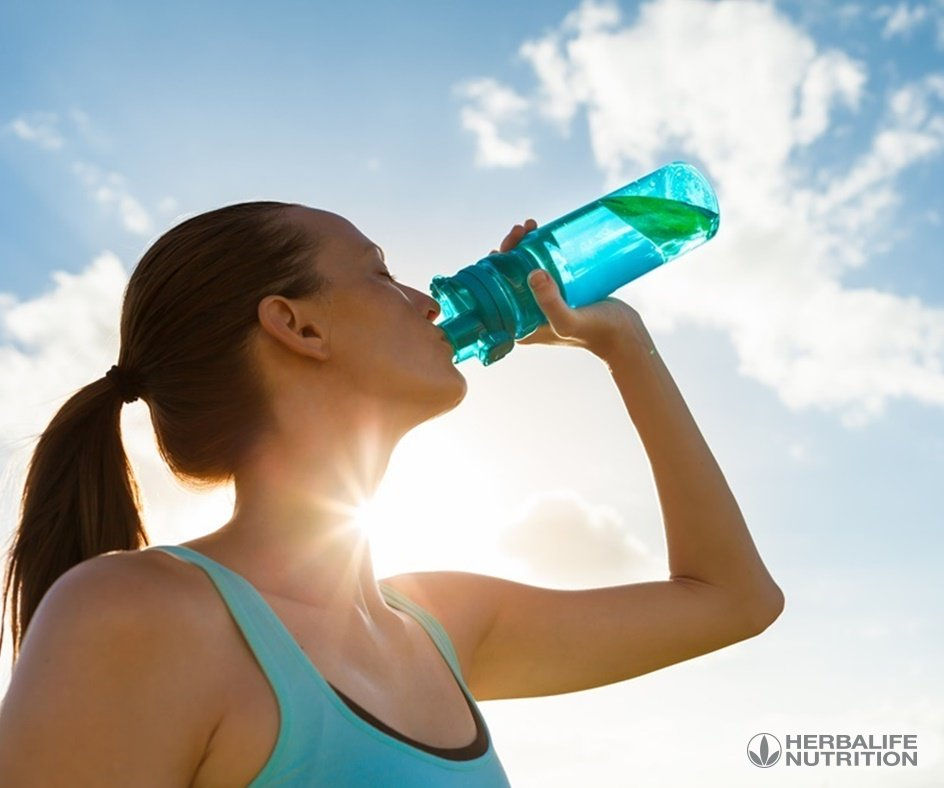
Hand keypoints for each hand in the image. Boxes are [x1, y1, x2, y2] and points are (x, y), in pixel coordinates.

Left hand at [492, 218, 653, 359]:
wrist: (625, 336)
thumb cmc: (596, 333)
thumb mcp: (569, 321)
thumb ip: (551, 304)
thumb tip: (533, 274)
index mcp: (519, 326)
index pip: (495, 293)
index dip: (494, 268)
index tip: (503, 247)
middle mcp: (526, 315)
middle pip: (508, 277)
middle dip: (510, 250)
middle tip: (522, 229)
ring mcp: (542, 304)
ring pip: (525, 270)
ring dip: (523, 246)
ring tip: (531, 226)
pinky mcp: (559, 293)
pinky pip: (543, 268)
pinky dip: (540, 251)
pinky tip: (543, 234)